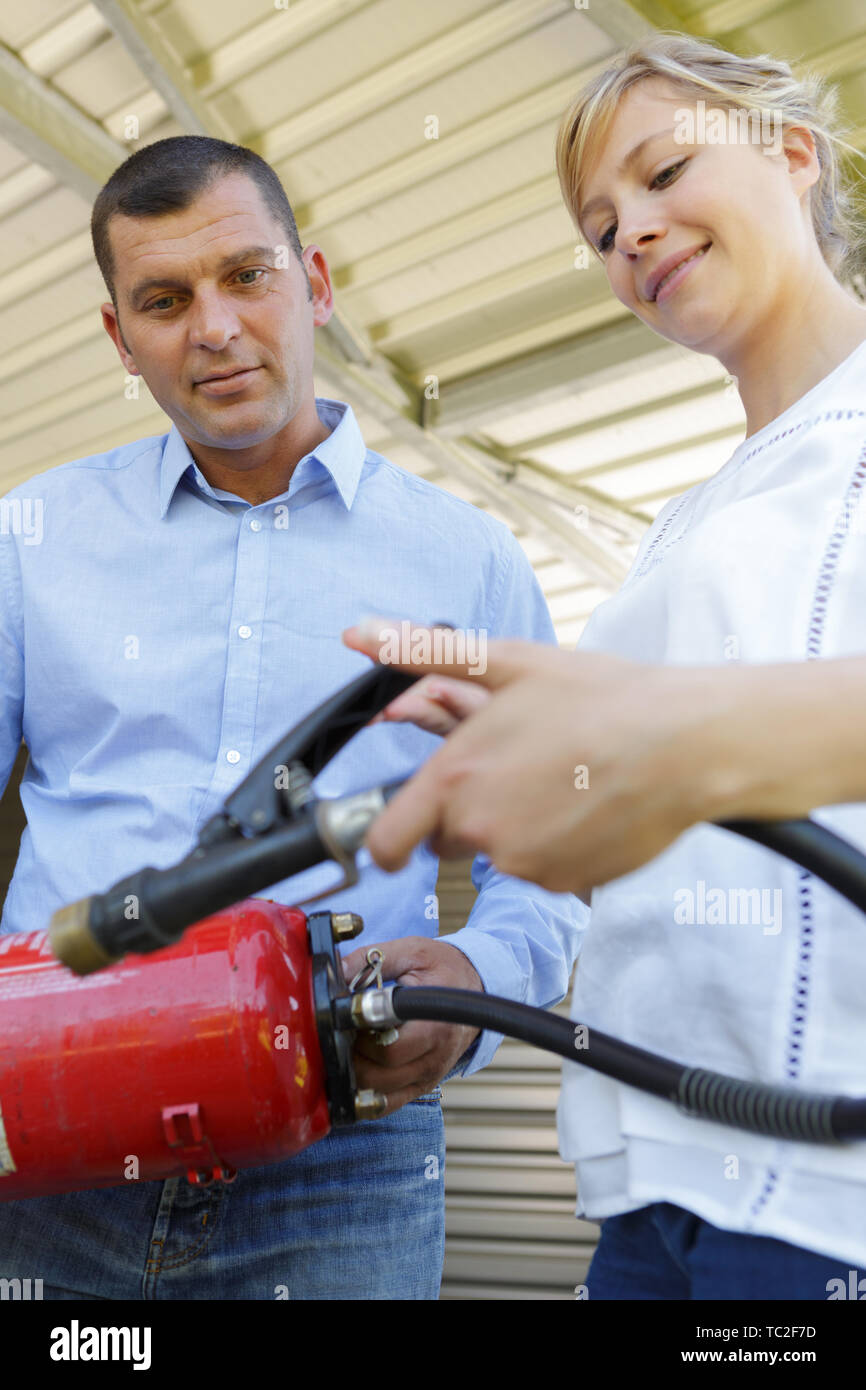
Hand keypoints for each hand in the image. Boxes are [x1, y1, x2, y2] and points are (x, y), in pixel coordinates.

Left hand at [340, 935, 482, 1114]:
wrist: (478, 984)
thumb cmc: (445, 968)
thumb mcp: (411, 952)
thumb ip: (373, 959)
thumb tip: (337, 971)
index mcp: (434, 1024)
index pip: (388, 1047)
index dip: (359, 1035)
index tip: (347, 1017)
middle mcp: (435, 1055)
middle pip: (378, 1073)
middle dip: (353, 1054)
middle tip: (347, 1031)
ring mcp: (430, 1073)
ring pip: (379, 1091)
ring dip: (357, 1073)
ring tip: (354, 1046)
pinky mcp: (424, 1084)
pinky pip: (389, 1103)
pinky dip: (368, 1094)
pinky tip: (359, 1073)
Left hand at [342, 617, 761, 898]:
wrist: (684, 744)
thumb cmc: (601, 697)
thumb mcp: (507, 663)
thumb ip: (423, 653)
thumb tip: (359, 634)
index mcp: (456, 776)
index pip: (386, 841)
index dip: (385, 840)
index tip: (396, 835)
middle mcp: (481, 828)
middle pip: (445, 843)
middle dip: (465, 815)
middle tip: (511, 773)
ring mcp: (524, 861)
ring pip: (498, 854)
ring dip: (516, 829)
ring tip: (560, 782)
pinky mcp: (564, 883)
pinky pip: (543, 871)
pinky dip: (556, 847)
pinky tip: (586, 807)